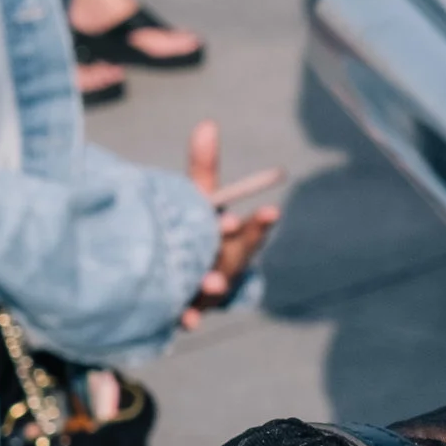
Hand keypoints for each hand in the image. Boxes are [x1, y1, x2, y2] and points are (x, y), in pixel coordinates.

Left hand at [181, 120, 280, 320]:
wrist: (173, 279)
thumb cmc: (192, 234)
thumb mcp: (197, 201)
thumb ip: (203, 168)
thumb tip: (207, 122)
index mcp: (232, 239)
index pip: (252, 229)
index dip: (260, 222)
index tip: (271, 210)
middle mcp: (225, 266)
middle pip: (238, 258)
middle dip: (242, 248)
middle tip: (236, 232)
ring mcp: (207, 292)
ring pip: (215, 289)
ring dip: (214, 285)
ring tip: (212, 284)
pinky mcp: (185, 310)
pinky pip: (187, 317)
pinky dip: (187, 319)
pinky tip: (186, 322)